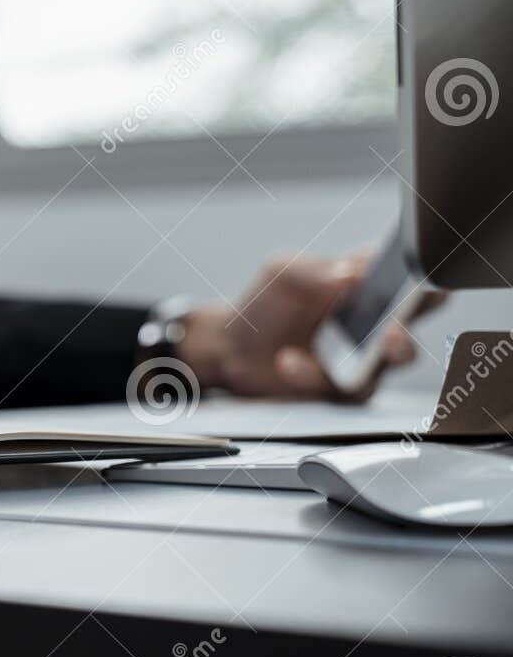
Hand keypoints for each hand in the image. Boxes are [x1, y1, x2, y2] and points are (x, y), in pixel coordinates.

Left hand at [177, 253, 441, 401]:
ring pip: (400, 354)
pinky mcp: (349, 387)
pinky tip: (288, 361)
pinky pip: (348, 384)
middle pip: (421, 312)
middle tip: (401, 314)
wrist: (234, 349)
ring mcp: (368, 354)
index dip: (419, 268)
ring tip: (382, 339)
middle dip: (422, 306)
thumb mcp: (282, 273)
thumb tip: (351, 272)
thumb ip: (312, 269)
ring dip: (393, 347)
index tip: (417, 270)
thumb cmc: (266, 303)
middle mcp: (377, 316)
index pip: (408, 269)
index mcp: (366, 279)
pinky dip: (314, 372)